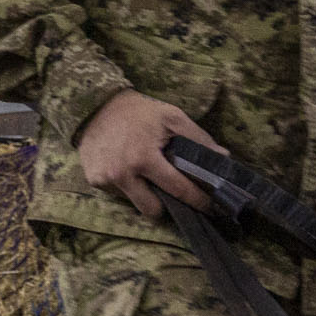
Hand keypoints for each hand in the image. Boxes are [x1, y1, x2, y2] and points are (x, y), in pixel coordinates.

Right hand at [75, 91, 223, 219]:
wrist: (95, 105)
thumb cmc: (138, 111)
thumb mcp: (171, 117)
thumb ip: (197, 138)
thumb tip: (223, 158)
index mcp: (143, 158)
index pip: (177, 189)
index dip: (196, 201)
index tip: (210, 207)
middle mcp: (121, 174)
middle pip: (152, 210)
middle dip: (165, 205)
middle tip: (170, 191)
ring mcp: (104, 179)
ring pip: (134, 203)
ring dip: (144, 194)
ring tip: (145, 175)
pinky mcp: (93, 180)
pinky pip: (117, 194)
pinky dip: (126, 186)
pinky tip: (126, 168)